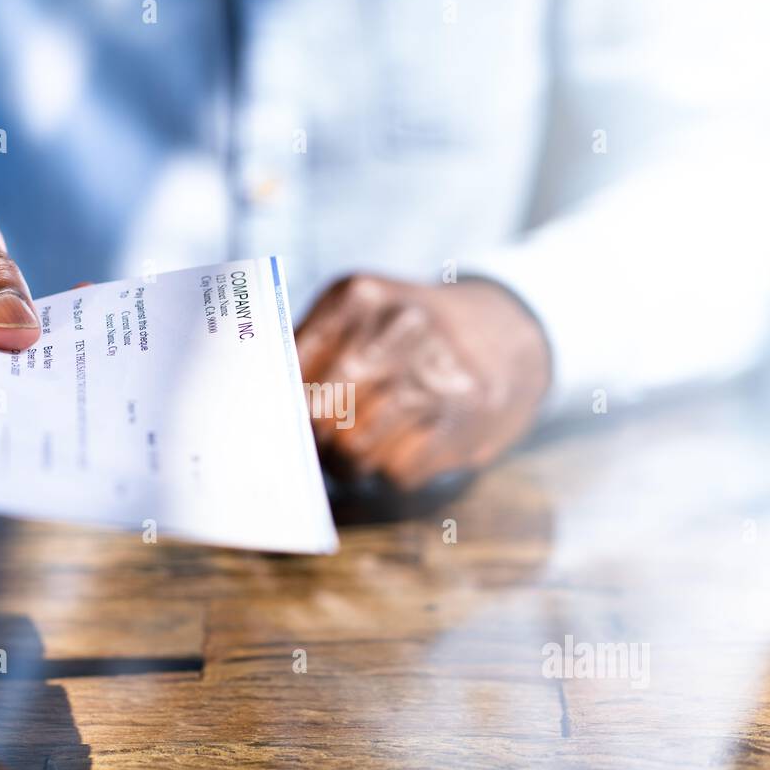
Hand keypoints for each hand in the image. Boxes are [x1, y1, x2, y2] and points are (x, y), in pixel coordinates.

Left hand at [295, 274, 549, 491]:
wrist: (508, 331)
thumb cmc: (410, 334)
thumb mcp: (362, 315)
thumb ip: (310, 348)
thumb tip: (260, 409)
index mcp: (359, 295)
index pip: (289, 366)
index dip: (276, 408)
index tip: (271, 426)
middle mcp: (399, 326)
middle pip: (319, 412)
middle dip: (311, 442)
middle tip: (315, 447)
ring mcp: (436, 371)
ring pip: (355, 449)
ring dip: (348, 464)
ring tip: (355, 454)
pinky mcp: (467, 416)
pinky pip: (399, 472)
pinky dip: (392, 474)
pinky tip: (401, 450)